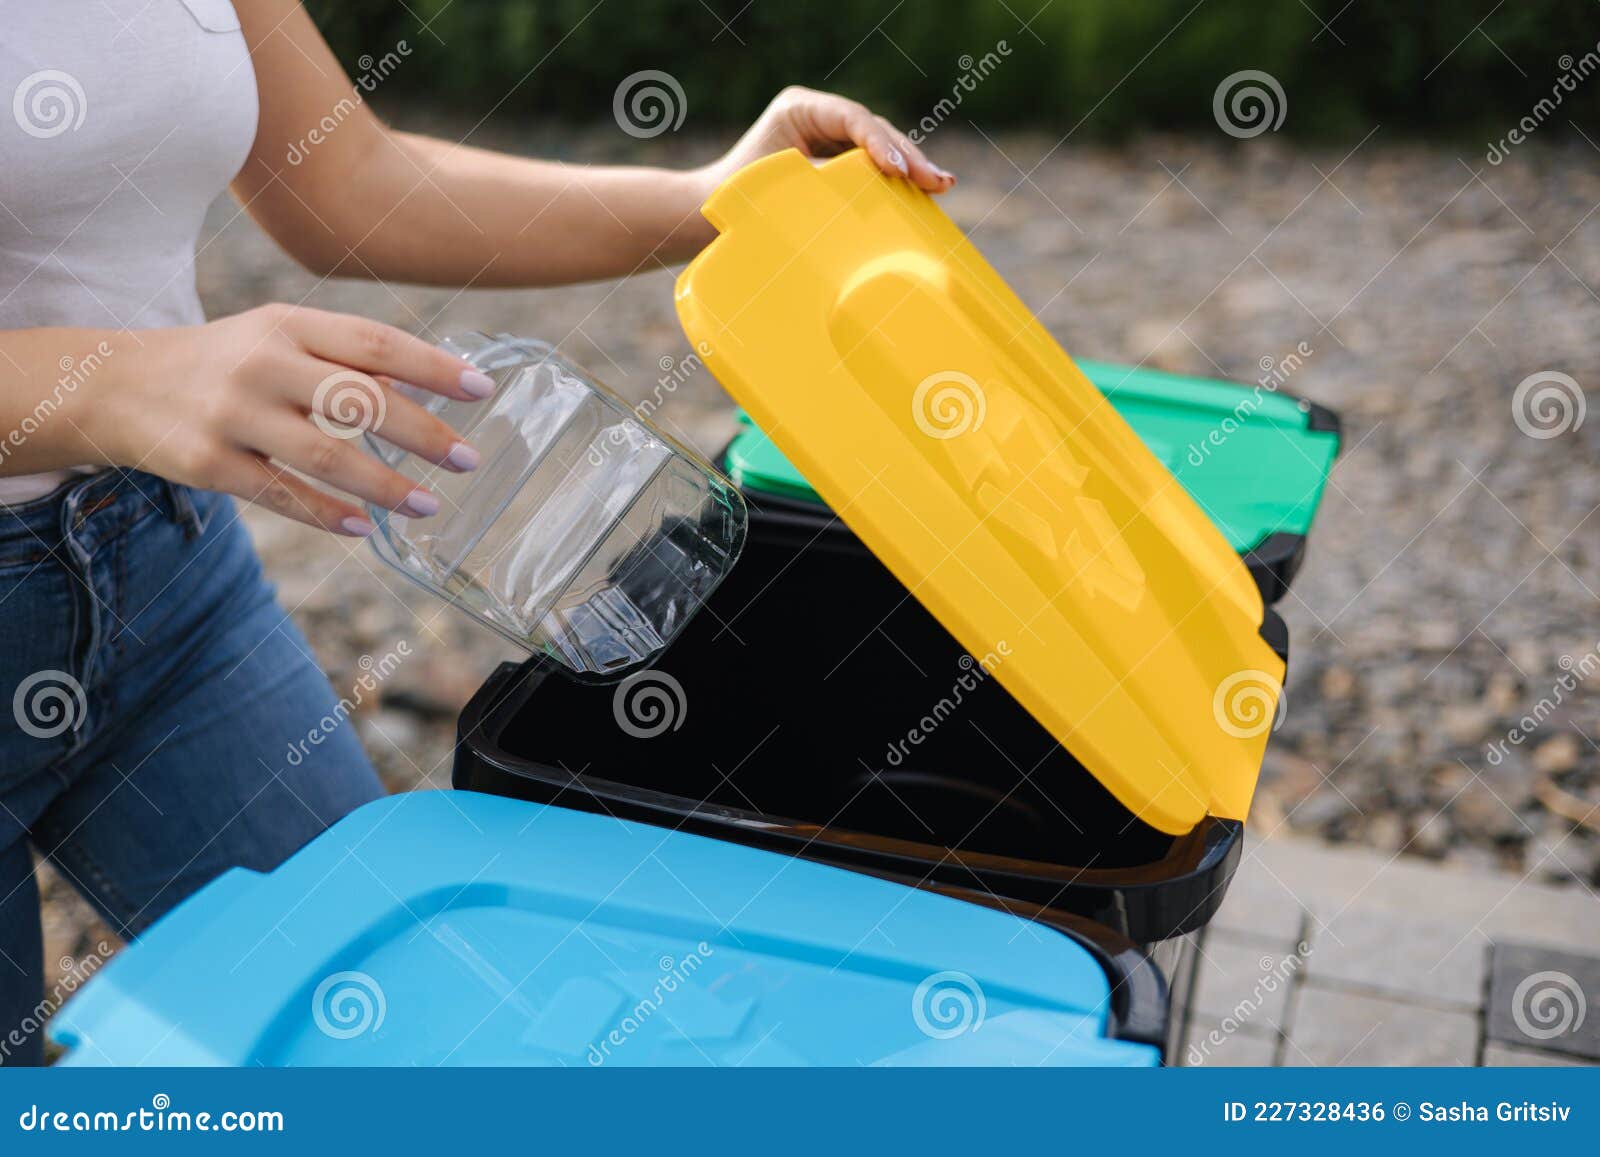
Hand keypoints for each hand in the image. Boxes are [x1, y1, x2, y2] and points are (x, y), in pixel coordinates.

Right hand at [86, 306, 490, 535]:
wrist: (115, 385)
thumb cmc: (222, 362)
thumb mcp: (277, 339)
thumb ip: (342, 360)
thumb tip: (417, 388)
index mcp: (287, 325)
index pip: (375, 343)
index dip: (434, 367)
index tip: (482, 389)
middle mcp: (261, 364)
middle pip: (359, 400)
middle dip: (423, 433)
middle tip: (467, 459)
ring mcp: (232, 414)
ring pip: (326, 455)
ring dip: (385, 485)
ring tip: (427, 504)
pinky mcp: (207, 462)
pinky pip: (281, 495)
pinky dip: (328, 515)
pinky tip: (366, 528)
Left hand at [696, 86, 953, 200]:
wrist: (709, 214)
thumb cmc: (736, 199)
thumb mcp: (781, 186)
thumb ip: (827, 181)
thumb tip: (875, 189)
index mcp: (800, 108)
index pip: (852, 118)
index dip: (881, 143)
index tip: (899, 172)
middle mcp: (819, 116)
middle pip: (875, 130)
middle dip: (908, 156)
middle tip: (938, 181)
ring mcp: (831, 137)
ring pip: (880, 147)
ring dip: (912, 167)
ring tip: (942, 185)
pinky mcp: (838, 161)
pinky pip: (874, 168)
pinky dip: (898, 182)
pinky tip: (926, 193)